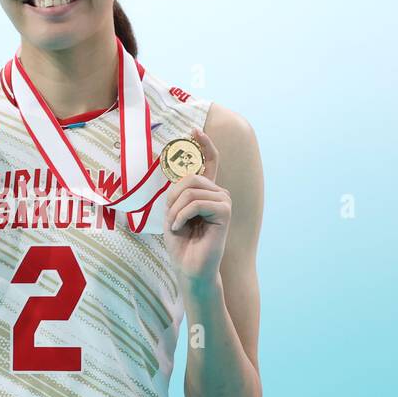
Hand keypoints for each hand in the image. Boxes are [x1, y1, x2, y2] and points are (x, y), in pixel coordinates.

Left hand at [162, 126, 229, 285]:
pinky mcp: (225, 210)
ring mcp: (223, 200)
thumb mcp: (173, 211)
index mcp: (205, 191)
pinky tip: (183, 229)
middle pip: (189, 178)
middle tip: (172, 219)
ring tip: (178, 227)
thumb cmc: (181, 242)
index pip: (209, 161)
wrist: (189, 266)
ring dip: (176, 211)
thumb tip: (180, 171)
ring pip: (190, 191)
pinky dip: (182, 217)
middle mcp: (217, 192)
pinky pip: (196, 203)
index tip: (194, 130)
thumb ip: (178, 190)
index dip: (203, 144)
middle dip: (172, 199)